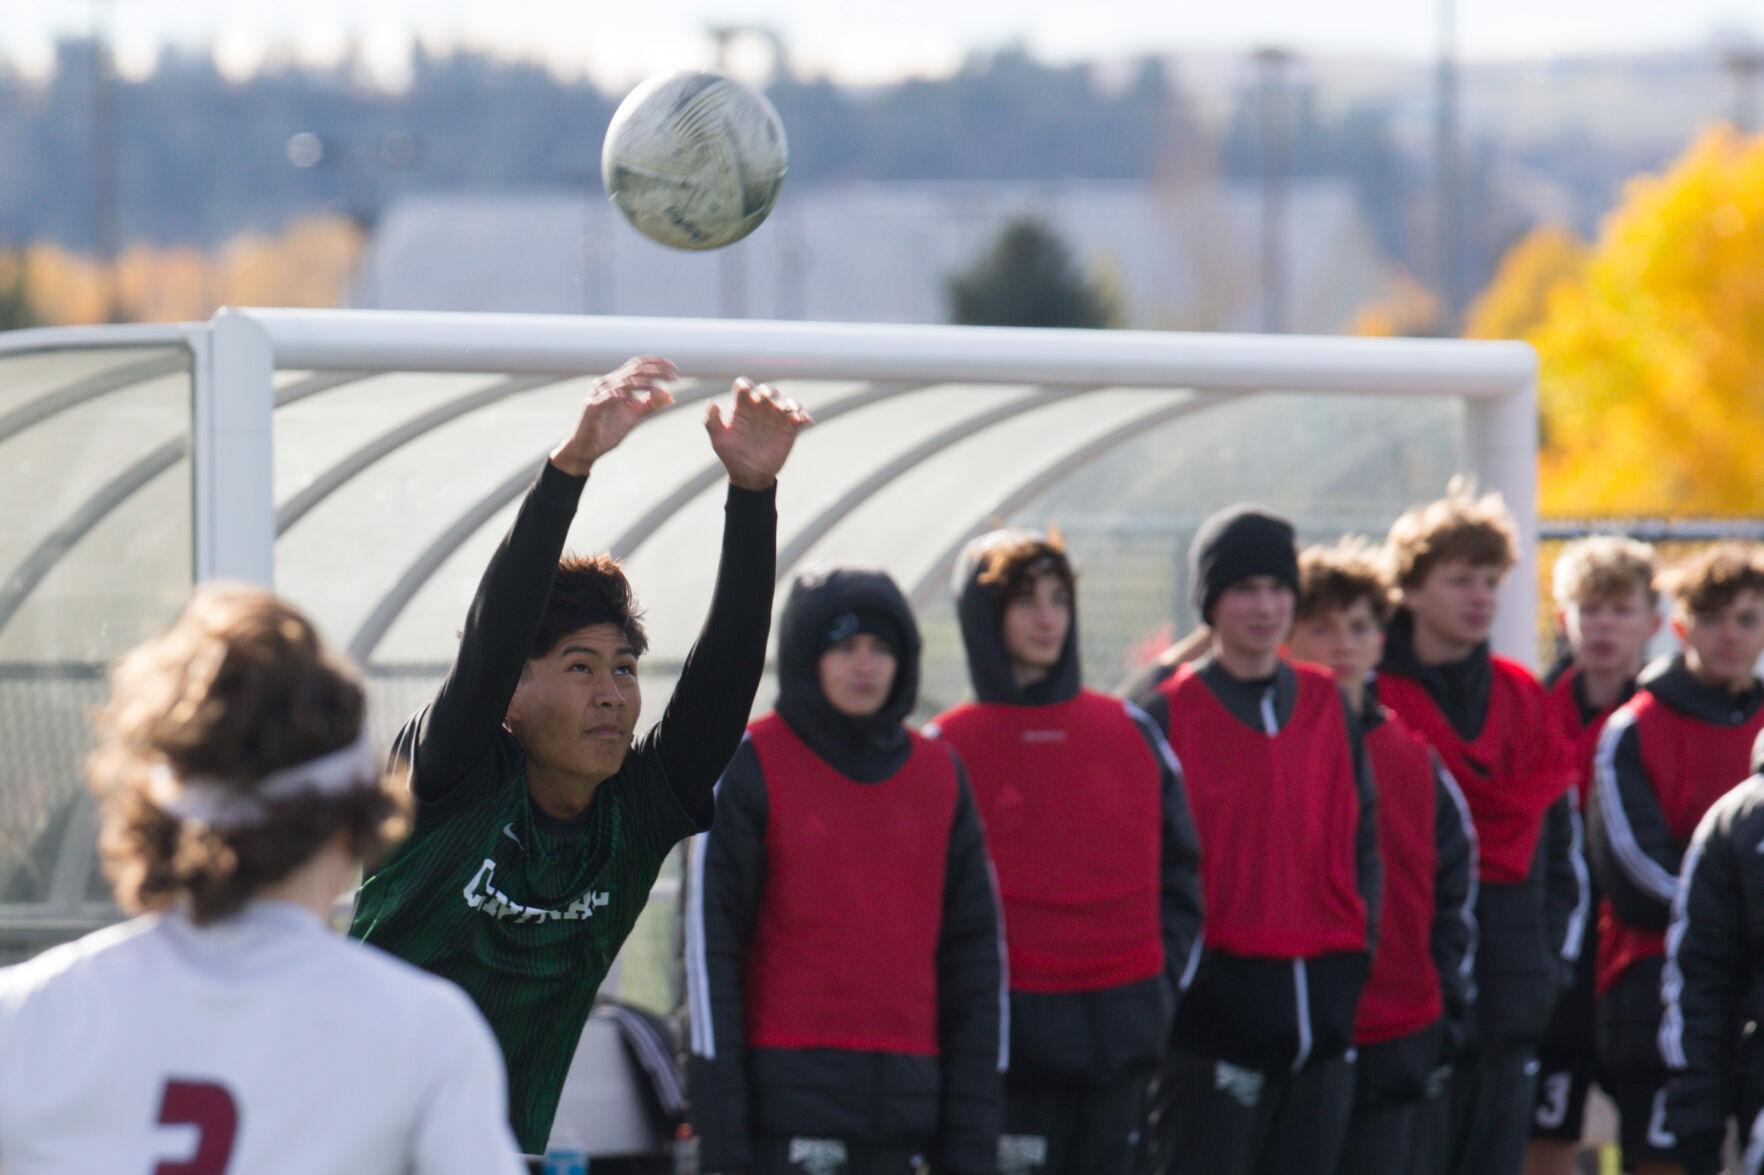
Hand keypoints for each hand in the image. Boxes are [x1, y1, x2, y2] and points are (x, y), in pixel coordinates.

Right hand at [549, 356, 677, 475]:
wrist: (587, 449)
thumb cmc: (608, 431)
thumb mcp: (634, 417)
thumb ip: (650, 405)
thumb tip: (670, 396)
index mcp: (616, 382)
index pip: (637, 365)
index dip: (656, 363)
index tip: (674, 368)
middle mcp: (606, 383)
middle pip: (634, 370)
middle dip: (656, 371)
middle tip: (674, 376)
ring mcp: (598, 393)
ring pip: (624, 382)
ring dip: (646, 384)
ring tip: (661, 390)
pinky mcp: (592, 406)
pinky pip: (610, 396)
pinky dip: (624, 395)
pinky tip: (636, 399)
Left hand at [705, 378, 812, 490]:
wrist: (750, 476)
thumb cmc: (732, 457)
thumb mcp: (719, 440)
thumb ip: (712, 422)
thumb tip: (711, 403)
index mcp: (742, 407)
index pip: (744, 387)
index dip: (745, 387)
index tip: (747, 395)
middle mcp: (760, 409)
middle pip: (767, 390)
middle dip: (768, 392)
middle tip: (767, 400)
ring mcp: (776, 418)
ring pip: (786, 401)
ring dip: (789, 403)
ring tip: (789, 411)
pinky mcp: (790, 428)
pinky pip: (800, 416)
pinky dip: (804, 415)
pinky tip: (804, 421)